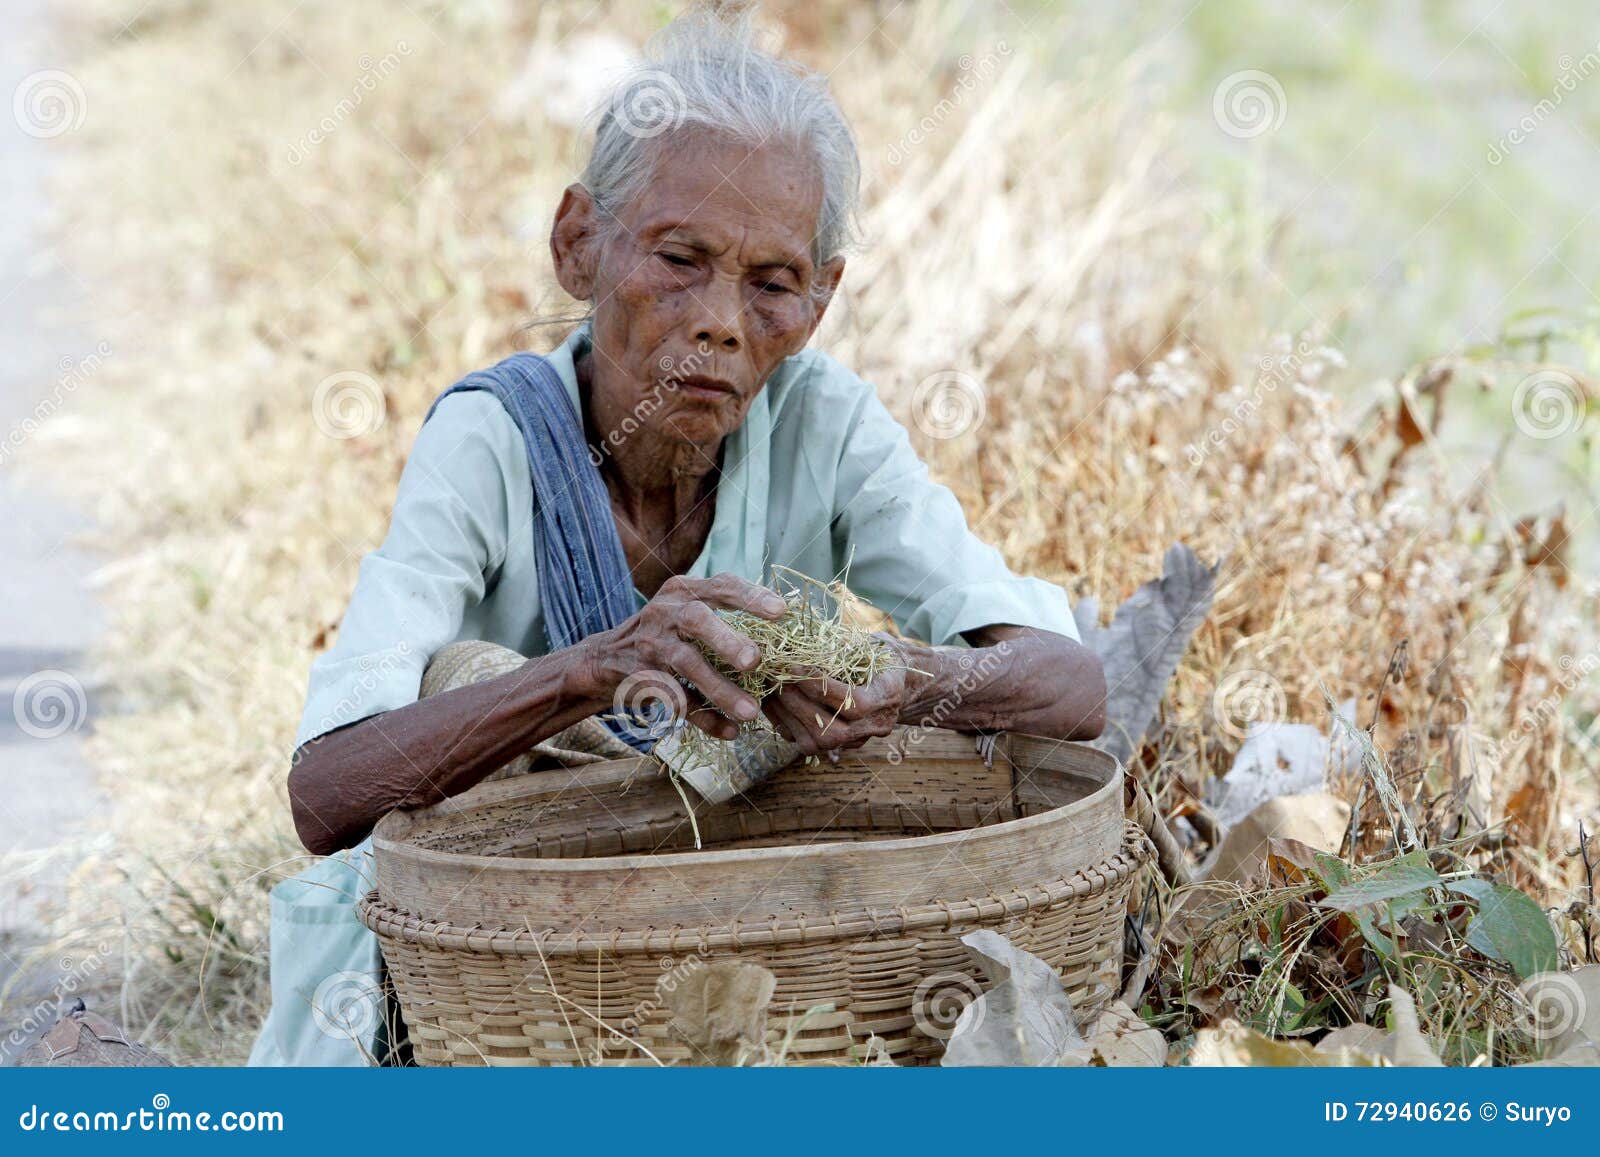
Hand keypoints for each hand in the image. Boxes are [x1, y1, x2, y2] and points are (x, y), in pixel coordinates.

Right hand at [583, 573, 786, 739]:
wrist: (608, 658)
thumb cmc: (668, 632)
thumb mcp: (688, 609)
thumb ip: (725, 613)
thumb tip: (788, 626)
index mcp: (686, 590)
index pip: (721, 586)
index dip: (751, 597)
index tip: (782, 611)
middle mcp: (667, 611)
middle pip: (697, 620)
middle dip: (727, 639)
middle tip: (754, 661)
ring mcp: (652, 644)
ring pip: (687, 665)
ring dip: (720, 690)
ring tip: (751, 712)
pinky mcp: (642, 676)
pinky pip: (676, 700)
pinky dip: (704, 718)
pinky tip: (729, 732)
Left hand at [760, 635, 916, 756]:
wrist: (900, 681)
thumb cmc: (882, 653)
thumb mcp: (871, 642)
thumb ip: (845, 646)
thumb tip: (803, 643)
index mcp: (888, 694)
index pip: (854, 703)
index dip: (820, 688)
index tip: (794, 667)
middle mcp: (877, 724)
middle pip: (833, 731)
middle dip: (798, 704)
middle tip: (775, 678)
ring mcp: (860, 739)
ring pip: (818, 744)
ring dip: (788, 716)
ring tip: (771, 690)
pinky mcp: (843, 746)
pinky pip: (808, 744)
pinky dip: (786, 725)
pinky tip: (773, 703)